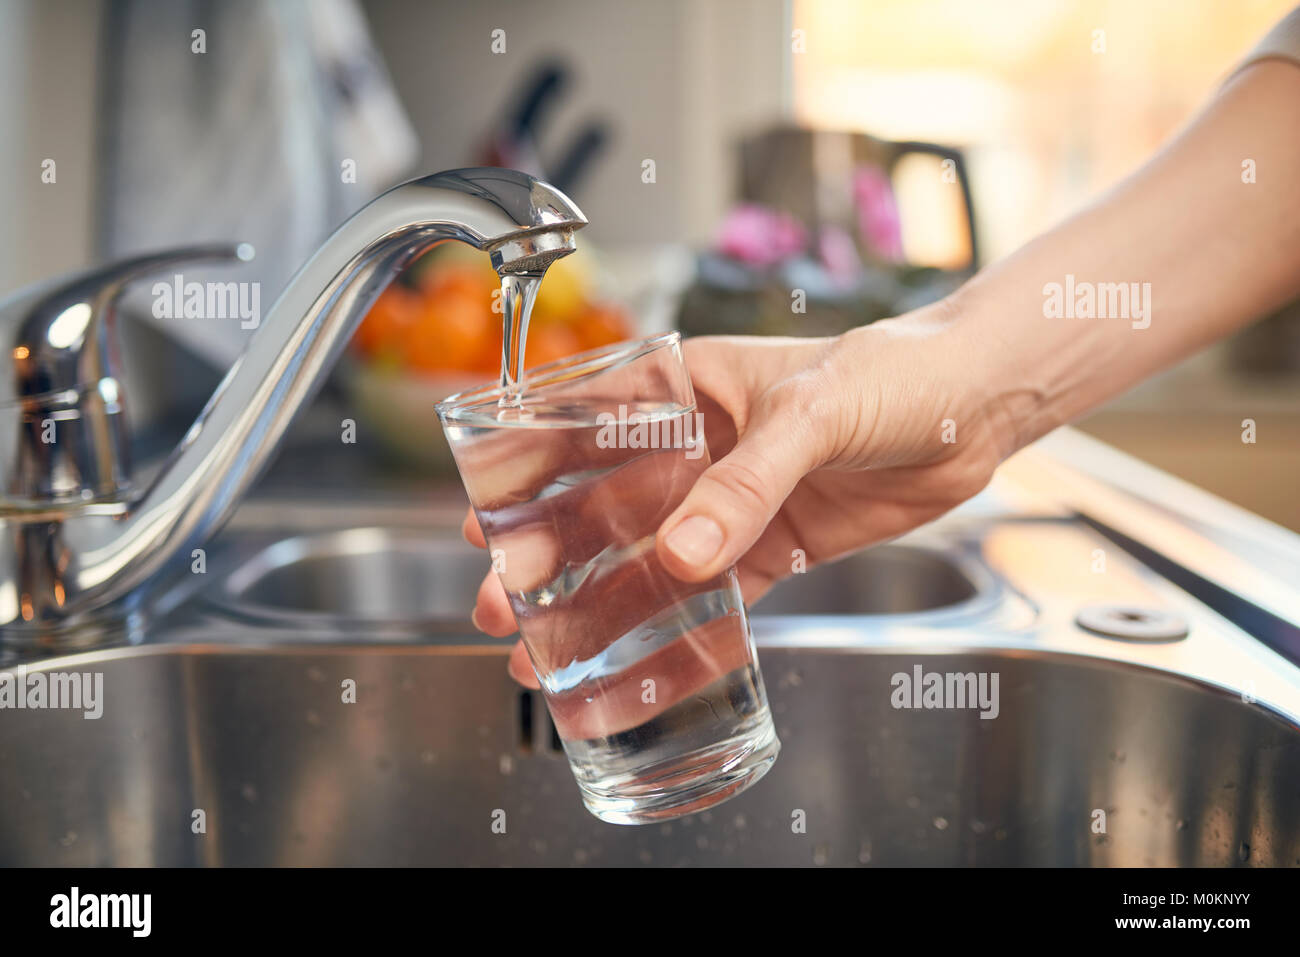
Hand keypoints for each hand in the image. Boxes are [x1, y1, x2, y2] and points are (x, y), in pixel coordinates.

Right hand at [465, 302, 1011, 686]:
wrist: (975, 409)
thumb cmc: (893, 373)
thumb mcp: (811, 415)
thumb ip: (746, 482)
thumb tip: (682, 553)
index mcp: (688, 389)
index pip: (587, 426)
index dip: (530, 472)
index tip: (486, 518)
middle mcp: (700, 446)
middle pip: (605, 504)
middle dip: (550, 554)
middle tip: (504, 602)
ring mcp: (734, 499)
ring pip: (651, 555)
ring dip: (602, 598)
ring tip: (551, 645)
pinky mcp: (774, 544)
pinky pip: (716, 590)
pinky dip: (679, 621)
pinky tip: (639, 652)